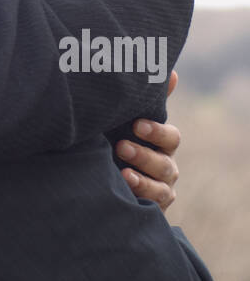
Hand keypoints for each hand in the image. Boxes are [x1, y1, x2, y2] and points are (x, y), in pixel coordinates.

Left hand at [118, 69, 179, 212]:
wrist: (107, 176)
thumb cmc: (121, 139)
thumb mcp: (129, 120)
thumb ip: (149, 100)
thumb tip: (172, 72)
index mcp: (162, 143)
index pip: (171, 137)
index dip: (157, 131)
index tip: (136, 124)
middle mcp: (165, 166)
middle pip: (165, 164)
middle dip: (144, 155)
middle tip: (122, 146)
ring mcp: (161, 189)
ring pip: (161, 187)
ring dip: (142, 180)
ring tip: (123, 172)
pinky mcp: (152, 208)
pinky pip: (152, 206)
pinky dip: (140, 198)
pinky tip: (125, 190)